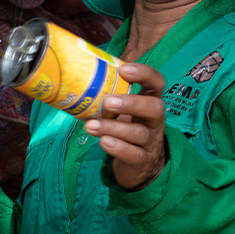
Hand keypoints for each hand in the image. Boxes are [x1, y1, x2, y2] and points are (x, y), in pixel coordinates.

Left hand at [84, 63, 167, 189]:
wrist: (138, 164)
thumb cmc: (126, 128)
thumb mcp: (123, 111)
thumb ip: (110, 96)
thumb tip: (78, 78)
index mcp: (150, 102)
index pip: (156, 83)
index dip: (144, 74)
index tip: (123, 70)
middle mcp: (155, 120)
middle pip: (154, 108)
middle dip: (131, 103)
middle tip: (107, 102)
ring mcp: (151, 141)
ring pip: (139, 133)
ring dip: (114, 128)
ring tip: (91, 126)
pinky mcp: (143, 160)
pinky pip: (134, 154)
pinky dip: (118, 148)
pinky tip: (103, 142)